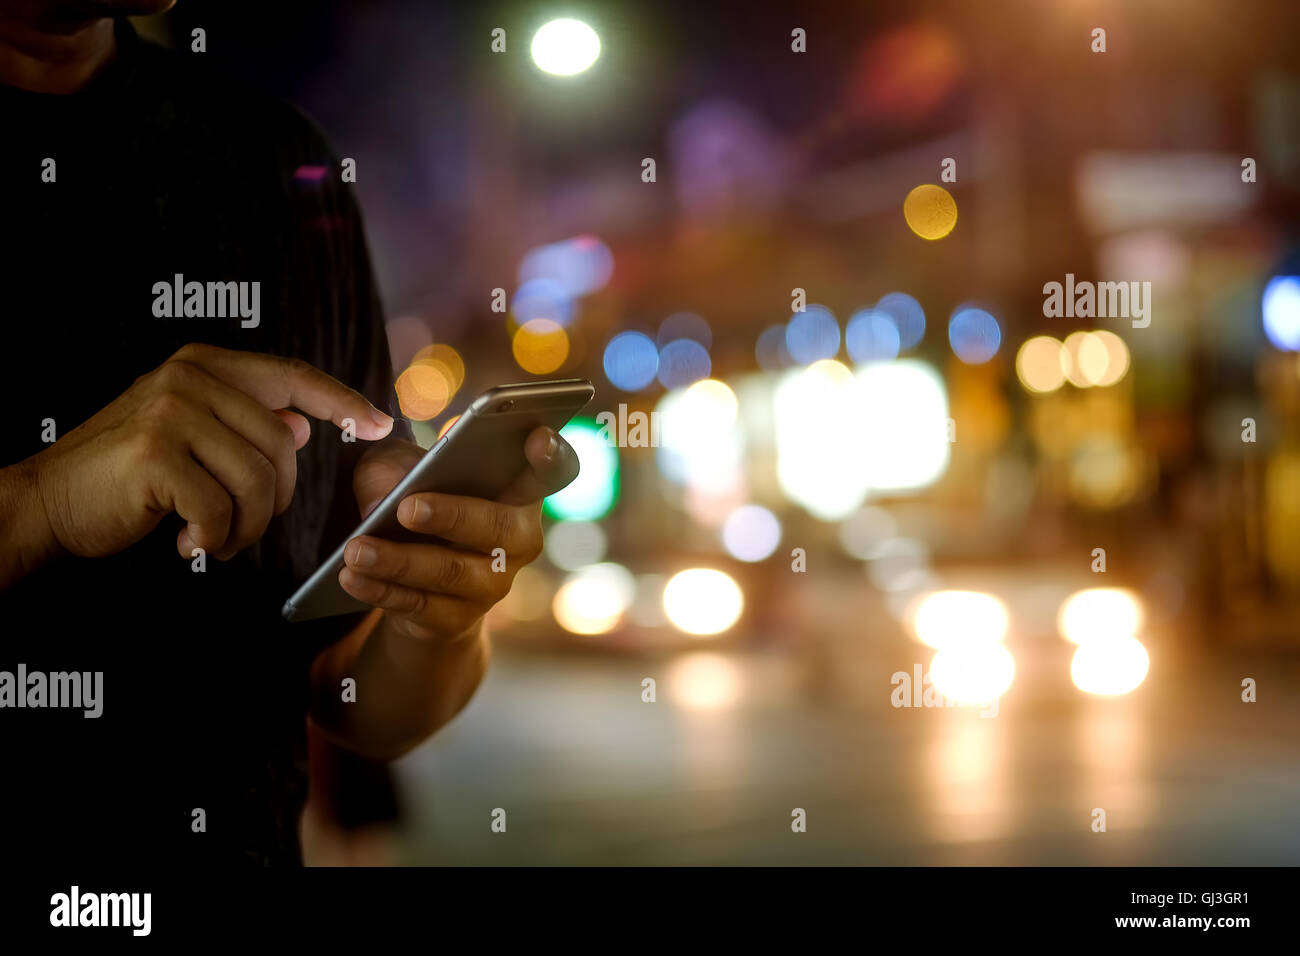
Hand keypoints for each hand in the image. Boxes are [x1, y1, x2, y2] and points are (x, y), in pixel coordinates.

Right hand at [30, 343, 392, 561]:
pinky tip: (187, 543)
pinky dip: (215, 537)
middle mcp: (189, 378)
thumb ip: (244, 425)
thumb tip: (304, 427)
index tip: (381, 423)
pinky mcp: (156, 453)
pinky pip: (222, 507)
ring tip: (216, 538)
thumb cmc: (126, 476)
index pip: (292, 376)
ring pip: (259, 480)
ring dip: (246, 526)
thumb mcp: (189, 438)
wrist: (47, 501)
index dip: (342, 401)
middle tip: (240, 525)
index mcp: (204, 366)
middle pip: (283, 445)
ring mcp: (172, 411)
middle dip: (275, 499)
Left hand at [340, 426, 579, 640]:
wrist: (418, 580)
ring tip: (355, 549)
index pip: (553, 470)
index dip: (552, 455)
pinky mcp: (460, 618)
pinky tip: (350, 576)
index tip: (537, 436)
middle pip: (498, 526)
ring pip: (451, 571)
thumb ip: (396, 468)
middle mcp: (520, 539)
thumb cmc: (420, 500)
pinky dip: (382, 590)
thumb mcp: (403, 470)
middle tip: (405, 508)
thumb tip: (383, 498)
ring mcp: (494, 583)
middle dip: (452, 516)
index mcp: (520, 491)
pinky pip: (421, 605)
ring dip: (399, 560)